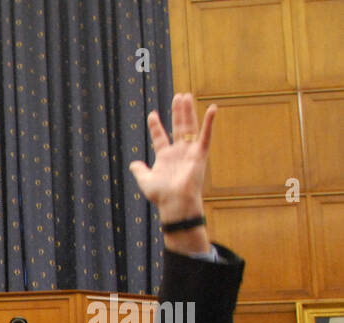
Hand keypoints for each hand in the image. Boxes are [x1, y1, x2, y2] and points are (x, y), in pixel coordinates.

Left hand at [129, 93, 214, 250]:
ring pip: (189, 127)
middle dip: (177, 112)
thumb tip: (133, 164)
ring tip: (186, 96)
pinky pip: (206, 135)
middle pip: (178, 127)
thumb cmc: (161, 196)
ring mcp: (189, 152)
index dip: (156, 126)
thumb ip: (140, 171)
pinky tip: (212, 108)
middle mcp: (178, 151)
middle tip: (178, 96)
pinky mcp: (200, 154)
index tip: (152, 115)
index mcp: (165, 157)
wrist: (175, 203)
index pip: (160, 137)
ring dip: (188, 112)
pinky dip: (209, 122)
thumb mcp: (145, 181)